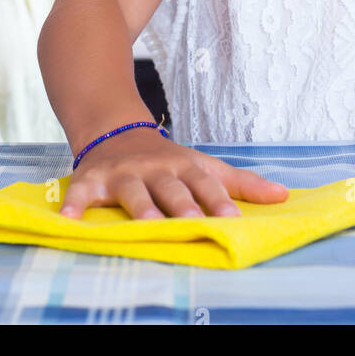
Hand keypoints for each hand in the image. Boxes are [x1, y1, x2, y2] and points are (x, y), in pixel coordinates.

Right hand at [60, 127, 287, 219]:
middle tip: (194, 223)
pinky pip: (83, 193)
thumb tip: (284, 197)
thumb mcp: (206, 166)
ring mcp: (124, 174)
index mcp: (185, 167)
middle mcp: (156, 169)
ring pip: (134, 192)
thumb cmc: (168, 160)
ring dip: (140, 208)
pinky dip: (75, 205)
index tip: (233, 219)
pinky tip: (70, 220)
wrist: (116, 129)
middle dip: (183, 205)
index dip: (220, 201)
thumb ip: (242, 183)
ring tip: (147, 226)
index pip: (206, 184)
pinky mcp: (93, 179)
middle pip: (172, 189)